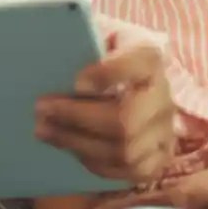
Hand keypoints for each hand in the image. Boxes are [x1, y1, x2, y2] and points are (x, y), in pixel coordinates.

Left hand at [36, 25, 176, 181]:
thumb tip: (52, 48)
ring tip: (44, 130)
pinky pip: (128, 170)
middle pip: (126, 119)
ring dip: (77, 142)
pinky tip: (70, 146)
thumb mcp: (95, 37)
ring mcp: (166, 130)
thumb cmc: (103, 56)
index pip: (141, 62)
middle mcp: (164, 95)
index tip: (76, 83)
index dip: (110, 74)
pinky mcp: (160, 157)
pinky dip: (94, 162)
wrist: (131, 82)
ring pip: (125, 150)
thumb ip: (82, 42)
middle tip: (42, 109)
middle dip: (77, 119)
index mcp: (150, 57)